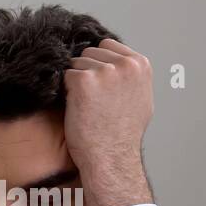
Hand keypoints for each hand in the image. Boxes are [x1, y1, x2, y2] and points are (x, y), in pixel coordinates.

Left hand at [63, 38, 154, 205]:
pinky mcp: (84, 81)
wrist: (110, 158)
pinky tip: (78, 109)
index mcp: (141, 65)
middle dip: (87, 72)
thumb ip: (132, 77)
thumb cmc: (122, 136)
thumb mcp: (141, 99)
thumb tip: (124, 64)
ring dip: (75, 83)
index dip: (99, 66)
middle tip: (94, 102)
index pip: (107, 46)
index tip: (101, 89)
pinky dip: (66, 92)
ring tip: (88, 107)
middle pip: (89, 53)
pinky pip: (64, 76)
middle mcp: (126, 64)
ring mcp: (105, 71)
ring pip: (75, 63)